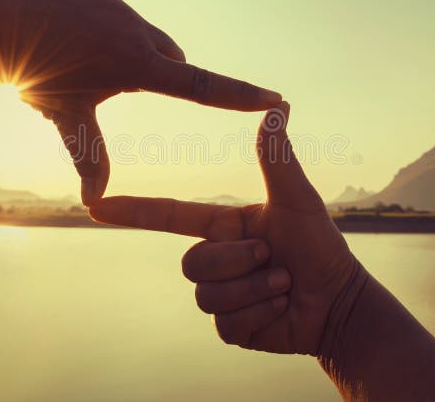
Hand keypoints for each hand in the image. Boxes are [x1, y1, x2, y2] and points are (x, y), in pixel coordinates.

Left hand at [0, 0, 281, 204]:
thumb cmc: (27, 72)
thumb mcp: (63, 116)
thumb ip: (89, 156)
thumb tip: (94, 204)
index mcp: (133, 64)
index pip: (198, 85)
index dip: (238, 95)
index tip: (275, 97)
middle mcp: (134, 28)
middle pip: (170, 59)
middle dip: (161, 75)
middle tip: (118, 87)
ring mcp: (116, 2)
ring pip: (141, 34)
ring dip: (128, 50)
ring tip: (81, 59)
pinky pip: (115, 11)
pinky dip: (103, 26)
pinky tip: (67, 34)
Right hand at [89, 102, 355, 353]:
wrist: (338, 301)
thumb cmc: (321, 245)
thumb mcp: (297, 198)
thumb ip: (278, 157)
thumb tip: (277, 106)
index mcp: (223, 226)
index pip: (169, 216)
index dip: (133, 211)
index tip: (96, 204)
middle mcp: (217, 258)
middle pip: (192, 263)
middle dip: (237, 261)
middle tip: (274, 257)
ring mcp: (221, 295)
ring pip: (207, 295)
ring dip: (254, 289)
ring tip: (283, 282)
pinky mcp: (231, 327)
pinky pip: (225, 323)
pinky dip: (260, 314)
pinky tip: (281, 306)